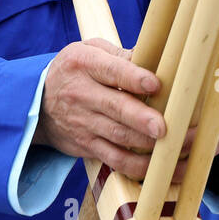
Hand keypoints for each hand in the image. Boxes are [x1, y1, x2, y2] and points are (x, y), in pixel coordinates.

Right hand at [36, 39, 218, 181]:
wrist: (38, 101)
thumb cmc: (77, 69)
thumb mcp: (91, 50)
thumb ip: (122, 55)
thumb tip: (160, 58)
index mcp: (84, 64)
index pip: (111, 71)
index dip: (133, 78)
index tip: (156, 84)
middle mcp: (81, 94)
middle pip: (115, 108)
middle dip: (142, 119)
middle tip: (165, 127)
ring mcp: (84, 124)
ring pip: (119, 138)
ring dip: (150, 147)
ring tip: (180, 147)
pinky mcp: (88, 147)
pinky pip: (115, 161)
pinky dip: (141, 167)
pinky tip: (164, 168)